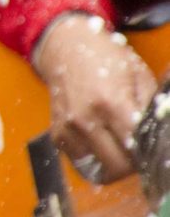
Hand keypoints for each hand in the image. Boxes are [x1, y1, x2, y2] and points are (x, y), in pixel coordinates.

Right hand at [33, 13, 158, 183]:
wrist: (66, 48)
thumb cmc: (107, 58)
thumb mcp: (139, 76)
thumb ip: (151, 108)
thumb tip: (161, 137)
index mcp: (110, 103)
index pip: (135, 149)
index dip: (148, 155)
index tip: (151, 151)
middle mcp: (85, 119)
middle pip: (116, 166)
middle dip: (132, 165)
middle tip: (138, 154)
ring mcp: (68, 127)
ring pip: (97, 169)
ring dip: (112, 164)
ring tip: (119, 150)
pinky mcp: (56, 132)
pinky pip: (79, 160)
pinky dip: (92, 158)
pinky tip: (100, 143)